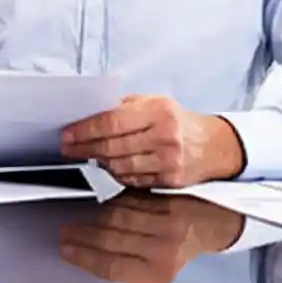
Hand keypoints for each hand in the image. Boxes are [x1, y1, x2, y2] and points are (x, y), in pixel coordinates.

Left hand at [60, 95, 244, 187]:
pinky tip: (111, 165)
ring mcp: (169, 161)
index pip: (112, 122)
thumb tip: (86, 114)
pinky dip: (117, 173)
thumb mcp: (153, 102)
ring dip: (99, 162)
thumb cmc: (177, 120)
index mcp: (158, 111)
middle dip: (84, 148)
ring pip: (120, 166)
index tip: (67, 134)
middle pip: (112, 146)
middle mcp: (165, 136)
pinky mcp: (170, 180)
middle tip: (67, 147)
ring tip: (88, 155)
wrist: (214, 145)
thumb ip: (122, 107)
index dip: (85, 130)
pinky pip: (132, 180)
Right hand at [60, 193, 245, 282]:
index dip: (85, 258)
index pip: (111, 267)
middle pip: (111, 241)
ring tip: (79, 221)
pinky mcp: (166, 204)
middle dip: (83, 237)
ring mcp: (166, 225)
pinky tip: (101, 207)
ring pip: (117, 218)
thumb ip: (126, 264)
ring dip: (93, 219)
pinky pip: (129, 202)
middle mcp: (163, 251)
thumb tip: (88, 253)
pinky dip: (112, 204)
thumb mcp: (155, 270)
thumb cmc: (179, 251)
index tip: (67, 251)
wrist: (211, 227)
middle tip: (67, 234)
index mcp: (158, 274)